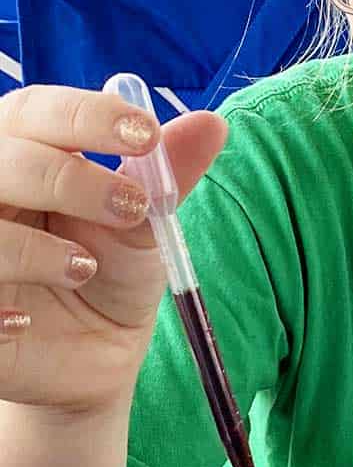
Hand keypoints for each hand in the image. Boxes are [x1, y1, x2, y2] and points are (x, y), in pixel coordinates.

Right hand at [0, 85, 227, 410]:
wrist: (89, 356)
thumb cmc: (108, 275)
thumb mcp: (144, 225)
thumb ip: (168, 175)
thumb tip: (212, 124)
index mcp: (25, 152)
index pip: (35, 111)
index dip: (86, 115)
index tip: (146, 136)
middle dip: (67, 178)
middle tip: (131, 209)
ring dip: (33, 247)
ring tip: (83, 268)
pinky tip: (25, 322)